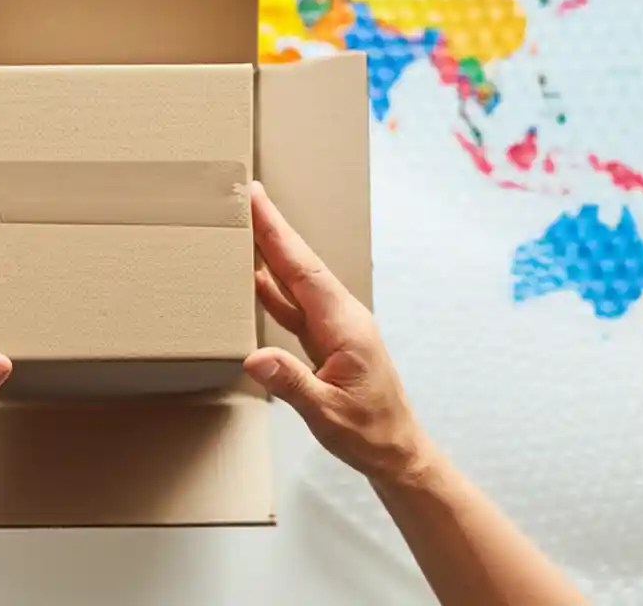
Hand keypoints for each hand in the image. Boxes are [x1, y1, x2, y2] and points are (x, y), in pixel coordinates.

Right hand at [243, 181, 433, 486]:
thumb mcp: (327, 413)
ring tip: (245, 223)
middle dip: (272, 227)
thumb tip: (254, 358)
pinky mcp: (327, 339)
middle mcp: (341, 316)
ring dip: (271, 251)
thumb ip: (291, 382)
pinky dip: (272, 286)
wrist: (397, 449)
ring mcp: (334, 326)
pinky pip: (294, 304)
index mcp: (344, 325)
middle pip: (299, 263)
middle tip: (246, 194)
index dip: (277, 234)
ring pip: (295, 279)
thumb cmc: (368, 433)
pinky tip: (254, 275)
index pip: (302, 270)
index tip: (257, 200)